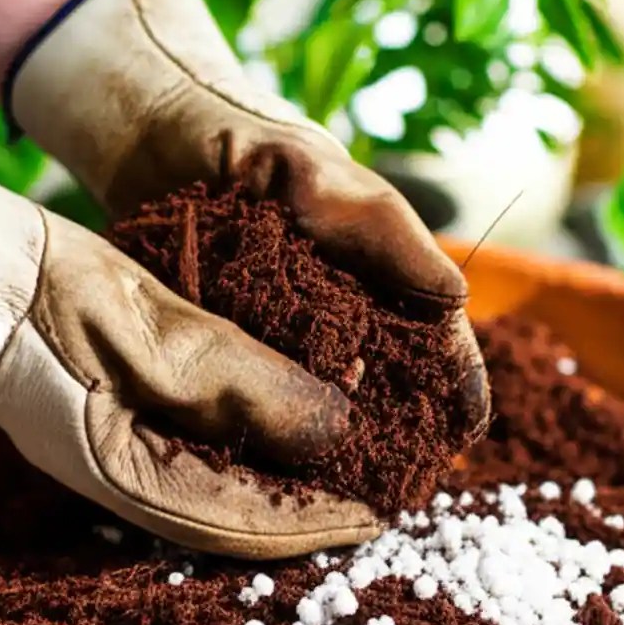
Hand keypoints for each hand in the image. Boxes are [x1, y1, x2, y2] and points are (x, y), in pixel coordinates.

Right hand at [0, 118, 380, 558]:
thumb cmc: (51, 294)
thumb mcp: (157, 334)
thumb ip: (247, 383)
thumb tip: (338, 427)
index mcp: (127, 480)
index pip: (242, 525)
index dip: (319, 521)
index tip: (383, 512)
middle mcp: (129, 480)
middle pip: (240, 512)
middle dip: (313, 500)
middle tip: (382, 482)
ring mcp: (123, 450)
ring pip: (228, 480)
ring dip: (290, 468)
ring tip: (355, 448)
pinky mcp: (127, 416)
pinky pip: (206, 447)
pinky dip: (256, 438)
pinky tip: (296, 412)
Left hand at [6, 0, 489, 430]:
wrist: (156, 139)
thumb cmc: (252, 145)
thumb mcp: (324, 178)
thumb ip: (388, 234)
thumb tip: (458, 298)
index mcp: (377, 273)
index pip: (435, 334)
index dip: (458, 382)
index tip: (467, 431)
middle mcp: (339, 312)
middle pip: (387, 380)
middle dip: (403, 426)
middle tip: (405, 478)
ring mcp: (284, 336)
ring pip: (325, 399)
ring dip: (339, 438)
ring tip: (348, 485)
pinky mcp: (229, 348)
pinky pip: (258, 395)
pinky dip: (273, 426)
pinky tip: (275, 462)